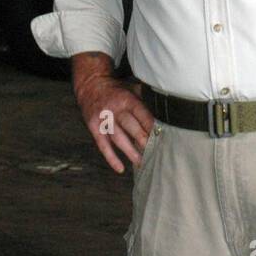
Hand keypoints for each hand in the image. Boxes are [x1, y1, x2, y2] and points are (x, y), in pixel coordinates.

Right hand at [72, 52, 153, 173]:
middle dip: (141, 139)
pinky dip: (111, 158)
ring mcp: (103, 120)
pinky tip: (120, 168)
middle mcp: (115, 109)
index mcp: (127, 99)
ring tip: (140, 162)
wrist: (91, 86)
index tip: (161, 136)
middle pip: (129, 125)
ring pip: (117, 137)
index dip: (150, 125)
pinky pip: (103, 145)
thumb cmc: (117, 92)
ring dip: (129, 151)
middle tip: (153, 151)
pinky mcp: (94, 128)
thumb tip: (165, 110)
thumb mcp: (131, 89)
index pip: (141, 113)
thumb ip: (146, 100)